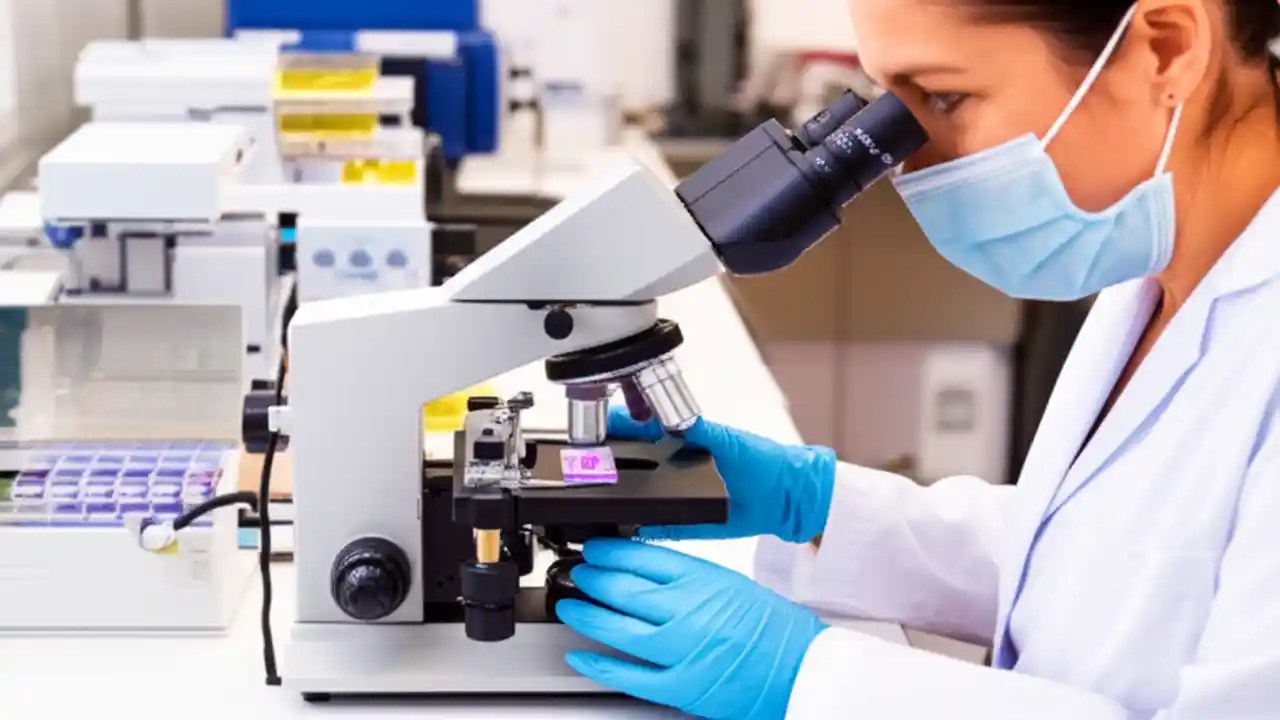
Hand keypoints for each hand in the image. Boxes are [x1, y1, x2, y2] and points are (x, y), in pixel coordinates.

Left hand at [557, 539, 826, 719]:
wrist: (803, 670)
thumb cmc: (775, 629)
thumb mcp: (731, 584)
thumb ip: (689, 578)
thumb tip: (646, 572)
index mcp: (703, 579)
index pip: (642, 557)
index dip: (609, 552)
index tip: (593, 549)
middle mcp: (688, 611)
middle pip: (623, 588)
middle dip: (592, 578)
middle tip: (577, 573)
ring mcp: (681, 650)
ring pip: (617, 628)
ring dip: (586, 615)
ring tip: (569, 605)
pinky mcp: (681, 686)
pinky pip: (629, 675)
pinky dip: (599, 664)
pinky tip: (580, 655)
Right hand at [609, 406, 835, 542]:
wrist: (787, 497)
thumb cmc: (764, 460)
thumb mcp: (728, 439)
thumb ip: (700, 428)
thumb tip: (674, 417)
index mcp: (684, 439)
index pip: (641, 429)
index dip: (617, 428)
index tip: (595, 429)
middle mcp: (678, 466)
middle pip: (634, 463)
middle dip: (610, 464)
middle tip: (587, 465)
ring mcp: (680, 494)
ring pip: (642, 495)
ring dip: (622, 496)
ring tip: (597, 493)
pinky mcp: (688, 521)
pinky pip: (659, 526)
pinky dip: (642, 528)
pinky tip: (625, 527)